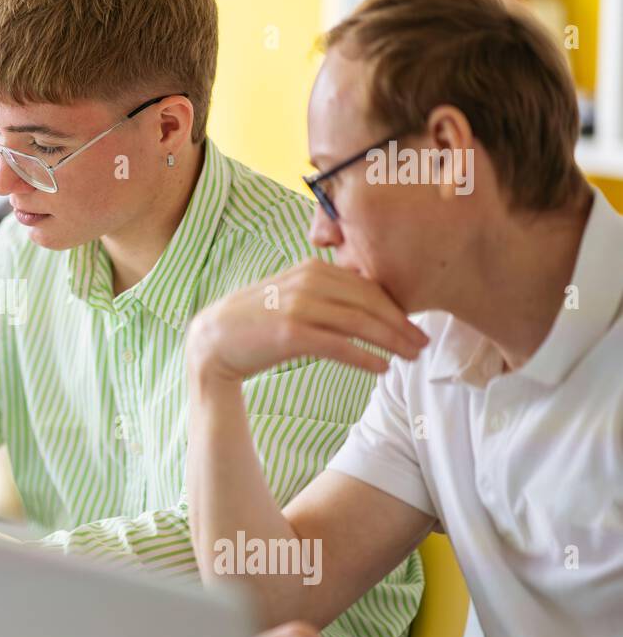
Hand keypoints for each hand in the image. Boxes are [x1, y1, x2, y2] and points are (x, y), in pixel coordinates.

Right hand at [186, 258, 428, 386]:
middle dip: (401, 324)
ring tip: (411, 357)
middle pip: (370, 302)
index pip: (366, 286)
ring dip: (392, 341)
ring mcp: (299, 306)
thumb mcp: (291, 295)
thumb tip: (363, 304)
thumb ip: (323, 292)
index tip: (414, 325)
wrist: (212, 341)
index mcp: (311, 268)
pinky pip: (340, 345)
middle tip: (423, 343)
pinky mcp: (291, 333)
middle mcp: (307, 281)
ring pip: (360, 323)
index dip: (396, 306)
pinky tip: (382, 368)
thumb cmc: (254, 322)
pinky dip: (366, 357)